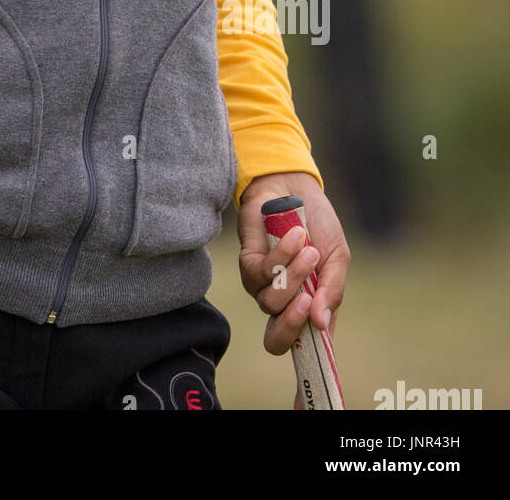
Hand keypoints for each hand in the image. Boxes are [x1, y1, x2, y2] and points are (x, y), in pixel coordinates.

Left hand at [237, 171, 349, 368]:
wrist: (295, 189)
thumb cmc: (319, 225)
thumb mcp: (336, 258)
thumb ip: (332, 291)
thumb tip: (321, 324)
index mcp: (310, 309)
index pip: (305, 351)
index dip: (306, 374)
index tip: (306, 393)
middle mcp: (285, 304)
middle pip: (277, 341)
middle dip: (291, 324)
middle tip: (307, 301)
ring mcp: (264, 286)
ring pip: (271, 303)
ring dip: (293, 276)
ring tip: (309, 251)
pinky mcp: (248, 264)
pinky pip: (261, 273)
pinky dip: (281, 255)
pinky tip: (295, 235)